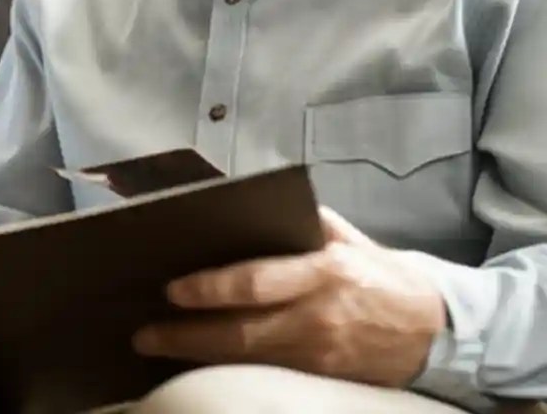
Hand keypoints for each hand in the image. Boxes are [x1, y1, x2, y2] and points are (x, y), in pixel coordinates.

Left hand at [132, 208, 446, 387]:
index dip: (210, 289)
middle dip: (187, 335)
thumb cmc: (382, 276)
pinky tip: (196, 359)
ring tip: (156, 345)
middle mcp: (318, 317)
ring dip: (197, 354)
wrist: (437, 331)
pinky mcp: (321, 379)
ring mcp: (319, 354)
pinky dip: (226, 367)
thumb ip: (303, 223)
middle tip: (144, 332)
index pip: (256, 283)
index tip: (172, 289)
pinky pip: (264, 373)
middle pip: (242, 333)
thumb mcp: (347, 239)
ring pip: (246, 359)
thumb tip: (248, 204)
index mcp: (325, 272)